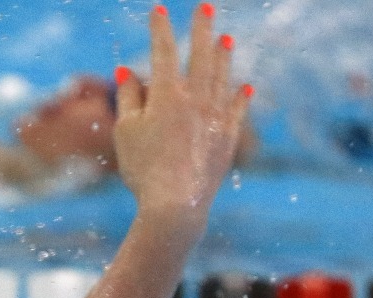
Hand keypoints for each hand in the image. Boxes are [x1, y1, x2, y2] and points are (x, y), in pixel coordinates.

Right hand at [113, 3, 250, 227]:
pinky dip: (241, 97)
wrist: (175, 203)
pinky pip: (237, 110)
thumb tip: (127, 72)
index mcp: (167, 94)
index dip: (160, 27)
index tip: (159, 8)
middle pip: (200, 55)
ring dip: (223, 57)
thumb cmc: (143, 168)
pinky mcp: (228, 138)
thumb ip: (129, 99)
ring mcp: (215, 117)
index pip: (163, 51)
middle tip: (206, 7)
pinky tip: (246, 87)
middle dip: (201, 29)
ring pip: (222, 78)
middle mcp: (196, 98)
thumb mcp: (126, 132)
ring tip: (226, 39)